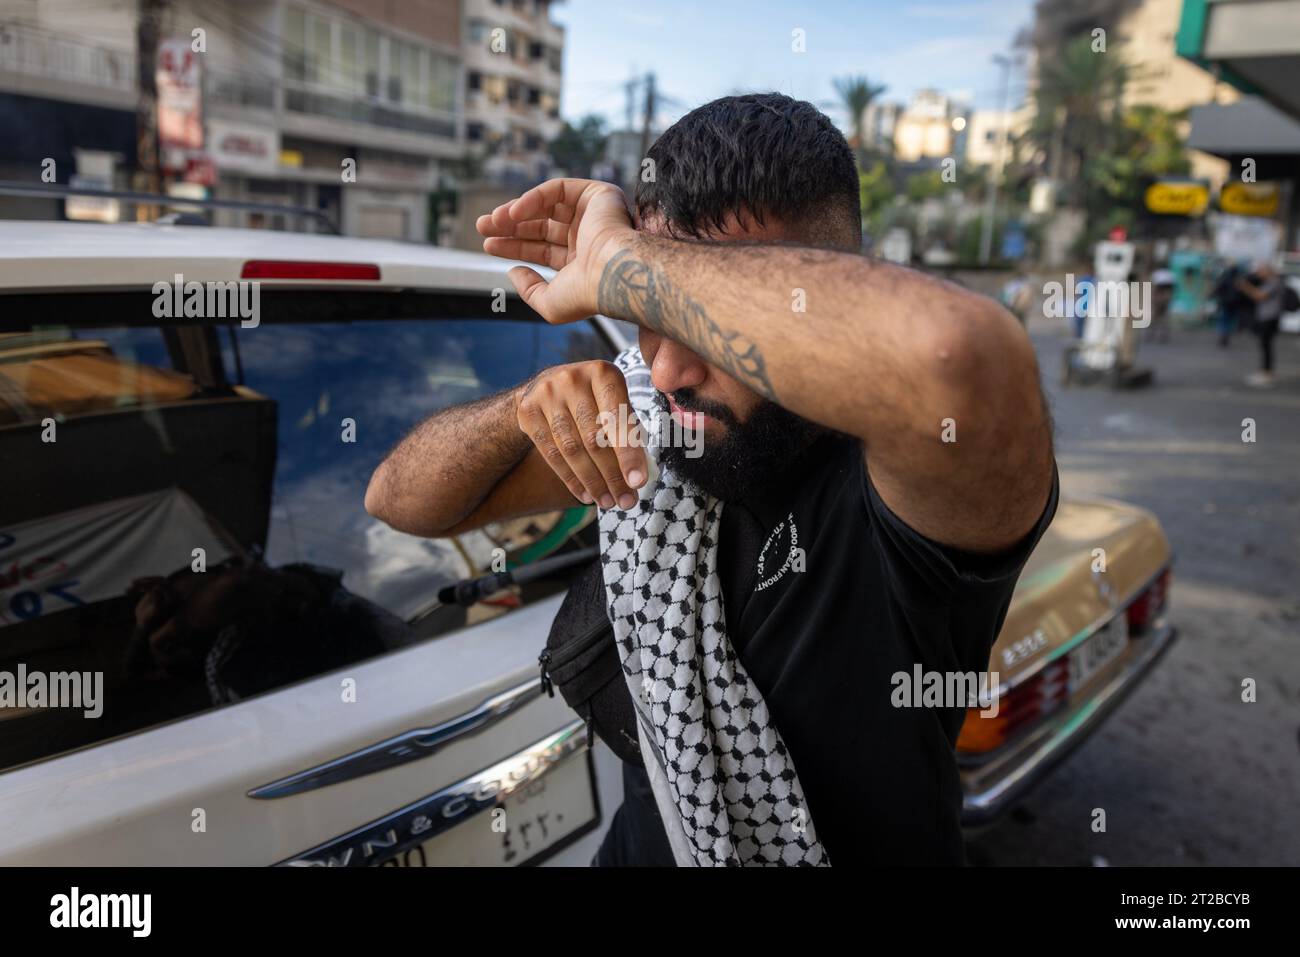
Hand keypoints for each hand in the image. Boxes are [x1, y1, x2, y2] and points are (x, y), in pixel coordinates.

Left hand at [477, 178, 633, 323]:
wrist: (614, 274)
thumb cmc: (588, 294)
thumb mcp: (550, 303)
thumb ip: (529, 291)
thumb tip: (514, 272)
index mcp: (583, 262)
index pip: (542, 249)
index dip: (514, 247)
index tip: (489, 245)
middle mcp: (589, 237)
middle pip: (541, 226)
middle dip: (510, 227)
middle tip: (483, 228)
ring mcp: (593, 215)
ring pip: (546, 207)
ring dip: (515, 212)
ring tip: (492, 221)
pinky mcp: (597, 194)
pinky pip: (556, 190)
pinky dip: (531, 199)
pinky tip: (512, 213)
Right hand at [514, 360, 647, 508]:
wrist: (545, 387)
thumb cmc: (593, 400)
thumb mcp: (614, 402)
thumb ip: (628, 430)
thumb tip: (639, 475)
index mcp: (603, 373)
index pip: (618, 419)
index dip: (629, 453)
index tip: (638, 482)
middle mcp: (573, 379)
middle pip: (594, 438)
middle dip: (612, 476)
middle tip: (626, 501)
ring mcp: (547, 395)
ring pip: (572, 450)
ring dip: (592, 482)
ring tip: (607, 502)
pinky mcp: (527, 411)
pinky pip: (551, 454)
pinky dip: (571, 479)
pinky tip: (585, 495)